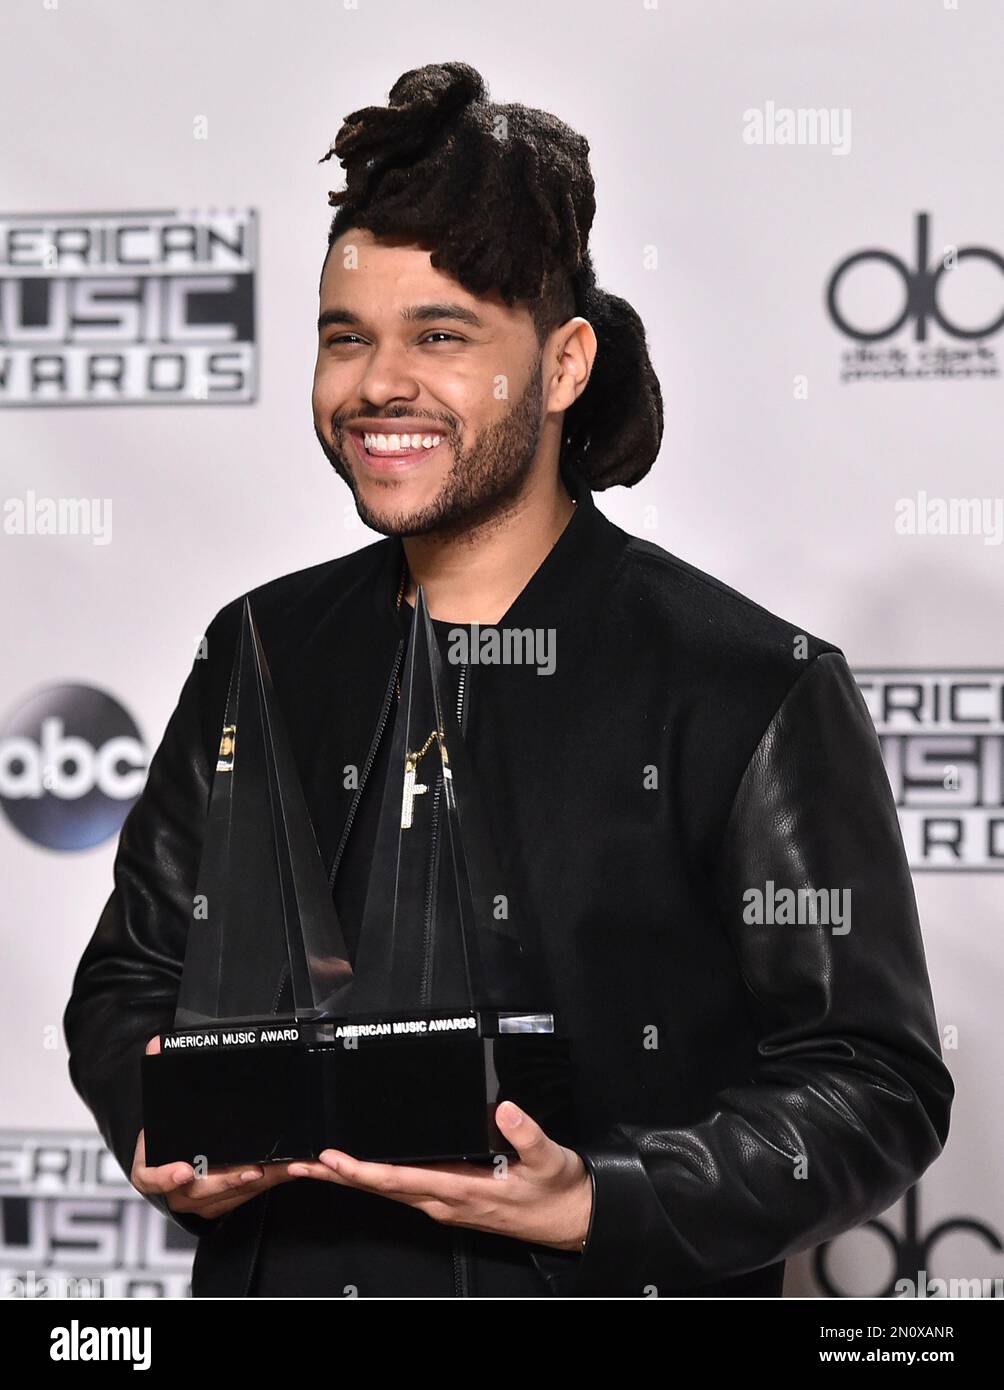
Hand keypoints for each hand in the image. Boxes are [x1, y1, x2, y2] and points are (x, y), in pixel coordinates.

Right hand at [131, 1035, 298, 1219]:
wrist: (175, 1155)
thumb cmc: (169, 1132)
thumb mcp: (163, 1103)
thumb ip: (160, 1072)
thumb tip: (158, 1044)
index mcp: (151, 1166)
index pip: (150, 1177)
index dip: (164, 1177)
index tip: (183, 1170)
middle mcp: (175, 1189)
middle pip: (198, 1191)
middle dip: (227, 1181)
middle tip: (250, 1170)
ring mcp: (200, 1198)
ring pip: (228, 1196)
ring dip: (255, 1183)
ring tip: (278, 1167)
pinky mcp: (224, 1201)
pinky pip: (245, 1196)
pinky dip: (267, 1182)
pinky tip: (286, 1168)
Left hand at [287, 1100, 592, 1250]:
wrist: (573, 1218)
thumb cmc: (558, 1191)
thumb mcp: (551, 1158)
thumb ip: (526, 1134)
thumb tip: (505, 1110)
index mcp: (463, 1190)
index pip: (401, 1180)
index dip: (362, 1170)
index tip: (332, 1159)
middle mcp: (448, 1201)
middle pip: (381, 1189)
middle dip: (339, 1175)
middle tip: (300, 1163)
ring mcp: (448, 1204)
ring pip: (389, 1192)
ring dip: (352, 1178)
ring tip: (319, 1165)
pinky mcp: (453, 1200)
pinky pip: (405, 1191)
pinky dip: (376, 1180)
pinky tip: (364, 1171)